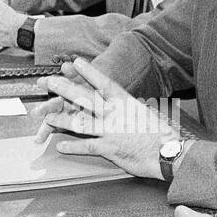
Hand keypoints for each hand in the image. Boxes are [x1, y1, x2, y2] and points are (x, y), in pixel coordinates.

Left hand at [34, 58, 178, 179]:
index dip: (89, 71)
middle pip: (84, 98)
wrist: (169, 154)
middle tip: (48, 82)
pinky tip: (60, 146)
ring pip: (79, 122)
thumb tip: (119, 104)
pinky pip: (86, 146)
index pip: (104, 83)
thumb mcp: (143, 114)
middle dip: (64, 89)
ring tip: (46, 117)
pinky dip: (71, 147)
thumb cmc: (161, 134)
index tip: (76, 61)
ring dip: (61, 119)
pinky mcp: (109, 148)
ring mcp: (110, 131)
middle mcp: (114, 113)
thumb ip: (127, 108)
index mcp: (124, 102)